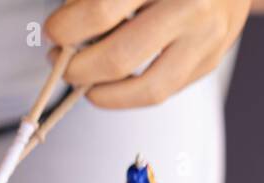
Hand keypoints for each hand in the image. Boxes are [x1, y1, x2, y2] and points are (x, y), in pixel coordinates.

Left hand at [45, 0, 250, 108]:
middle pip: (118, 58)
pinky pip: (161, 92)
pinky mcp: (210, 60)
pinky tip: (112, 82)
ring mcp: (206, 38)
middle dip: (78, 68)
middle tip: (61, 62)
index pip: (101, 11)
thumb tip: (66, 21)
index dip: (66, 27)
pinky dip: (128, 93)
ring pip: (145, 89)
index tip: (53, 31)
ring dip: (102, 94)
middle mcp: (190, 6)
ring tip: (85, 81)